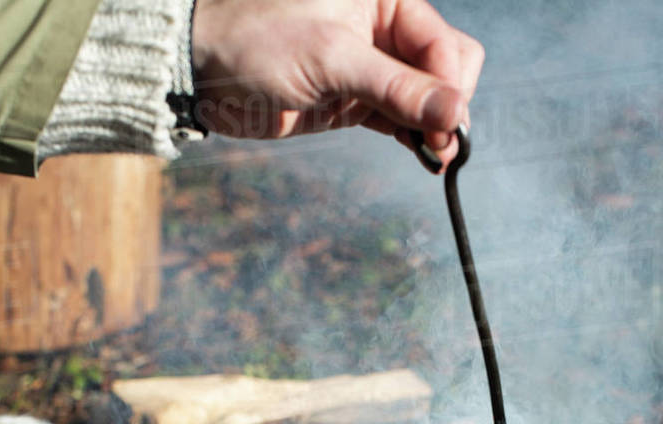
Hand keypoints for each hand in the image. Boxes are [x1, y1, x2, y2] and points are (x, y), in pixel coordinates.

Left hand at [191, 0, 483, 163]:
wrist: (207, 74)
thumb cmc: (258, 43)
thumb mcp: (331, 60)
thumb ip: (395, 88)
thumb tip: (454, 113)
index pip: (442, 42)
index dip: (450, 87)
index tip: (447, 128)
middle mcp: (384, 26)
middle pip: (444, 67)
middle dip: (447, 106)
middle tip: (441, 146)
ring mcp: (372, 66)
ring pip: (425, 97)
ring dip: (434, 127)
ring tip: (437, 157)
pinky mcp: (356, 100)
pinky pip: (400, 117)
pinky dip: (414, 136)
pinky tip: (424, 156)